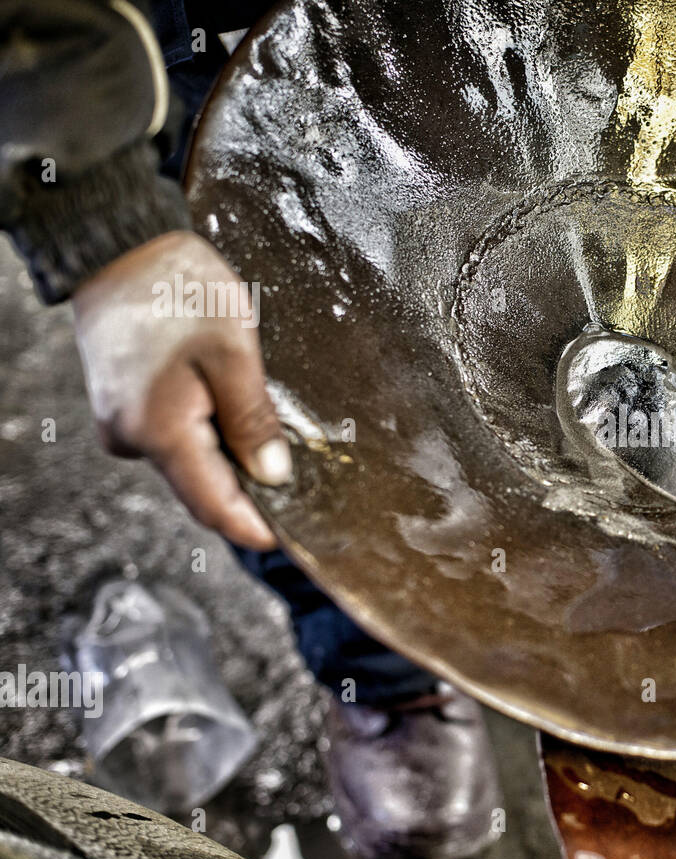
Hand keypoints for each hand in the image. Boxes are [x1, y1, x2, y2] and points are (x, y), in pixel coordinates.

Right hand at [72, 230, 290, 549]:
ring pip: (191, 461)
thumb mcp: (233, 354)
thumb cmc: (175, 289)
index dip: (254, 527)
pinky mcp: (124, 407)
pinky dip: (208, 433)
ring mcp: (123, 424)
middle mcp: (132, 439)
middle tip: (299, 477)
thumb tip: (273, 476)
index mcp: (160, 433)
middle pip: (203, 486)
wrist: (119, 247)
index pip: (213, 506)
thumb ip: (254, 421)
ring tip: (265, 426)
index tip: (289, 537)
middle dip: (249, 487)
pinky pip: (175, 437)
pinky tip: (231, 406)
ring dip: (230, 455)